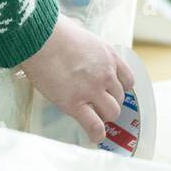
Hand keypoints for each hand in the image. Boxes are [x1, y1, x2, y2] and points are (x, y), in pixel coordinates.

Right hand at [18, 16, 133, 143]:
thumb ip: (91, 52)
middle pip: (119, 98)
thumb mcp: (85, 38)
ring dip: (104, 117)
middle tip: (98, 105)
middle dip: (110, 102)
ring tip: (95, 119)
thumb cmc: (57, 34)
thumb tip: (84, 55)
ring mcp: (92, 90)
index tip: (112, 92)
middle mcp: (106, 74)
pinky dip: (97, 134)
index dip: (120, 88)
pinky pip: (94, 125)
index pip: (128, 80)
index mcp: (110, 57)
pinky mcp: (75, 104)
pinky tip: (95, 137)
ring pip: (111, 112)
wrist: (43, 39)